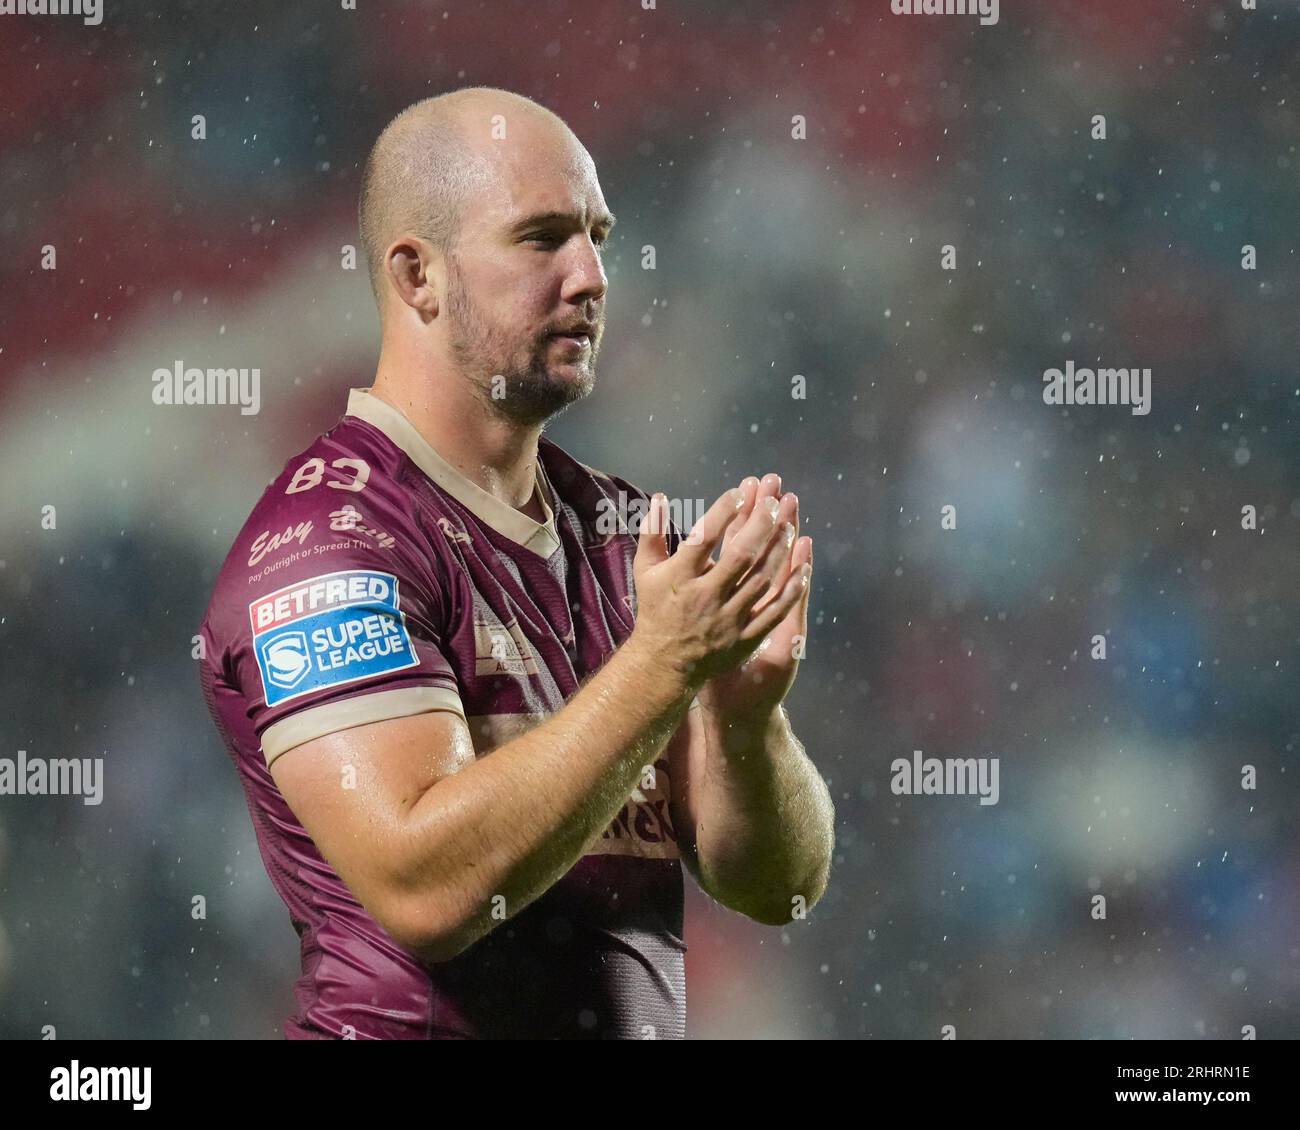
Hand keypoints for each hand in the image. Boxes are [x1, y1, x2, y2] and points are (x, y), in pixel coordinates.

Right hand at [629, 482, 809, 688]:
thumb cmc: (656, 609)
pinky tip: (803, 569)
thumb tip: (658, 498)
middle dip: (760, 525)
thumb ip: (651, 534)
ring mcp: (728, 618)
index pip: (704, 538)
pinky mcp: (745, 637)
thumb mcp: (645, 571)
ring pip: (761, 580)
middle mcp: (706, 596)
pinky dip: (791, 591)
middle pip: (740, 556)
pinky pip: (773, 612)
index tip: (740, 492)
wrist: (664, 663)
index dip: (724, 512)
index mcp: (681, 576)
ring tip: (790, 526)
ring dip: (779, 551)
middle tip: (773, 502)